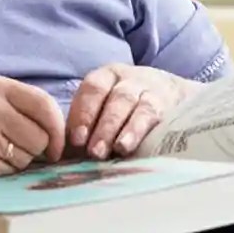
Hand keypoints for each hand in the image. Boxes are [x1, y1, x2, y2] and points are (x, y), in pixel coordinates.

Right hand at [0, 74, 65, 180]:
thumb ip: (18, 105)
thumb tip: (62, 130)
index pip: (44, 104)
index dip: (57, 128)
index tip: (56, 144)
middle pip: (41, 134)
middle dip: (35, 147)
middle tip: (12, 148)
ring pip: (28, 155)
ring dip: (19, 161)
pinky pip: (9, 170)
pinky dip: (2, 171)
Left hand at [68, 64, 198, 159]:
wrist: (173, 97)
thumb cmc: (126, 110)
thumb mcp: (105, 110)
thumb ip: (84, 131)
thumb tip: (59, 156)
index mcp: (106, 77)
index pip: (93, 88)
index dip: (84, 113)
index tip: (76, 139)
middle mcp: (128, 79)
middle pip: (116, 98)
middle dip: (103, 125)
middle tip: (94, 152)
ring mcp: (150, 90)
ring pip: (135, 106)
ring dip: (123, 129)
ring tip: (116, 150)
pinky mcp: (166, 105)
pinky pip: (153, 116)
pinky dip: (140, 131)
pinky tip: (130, 146)